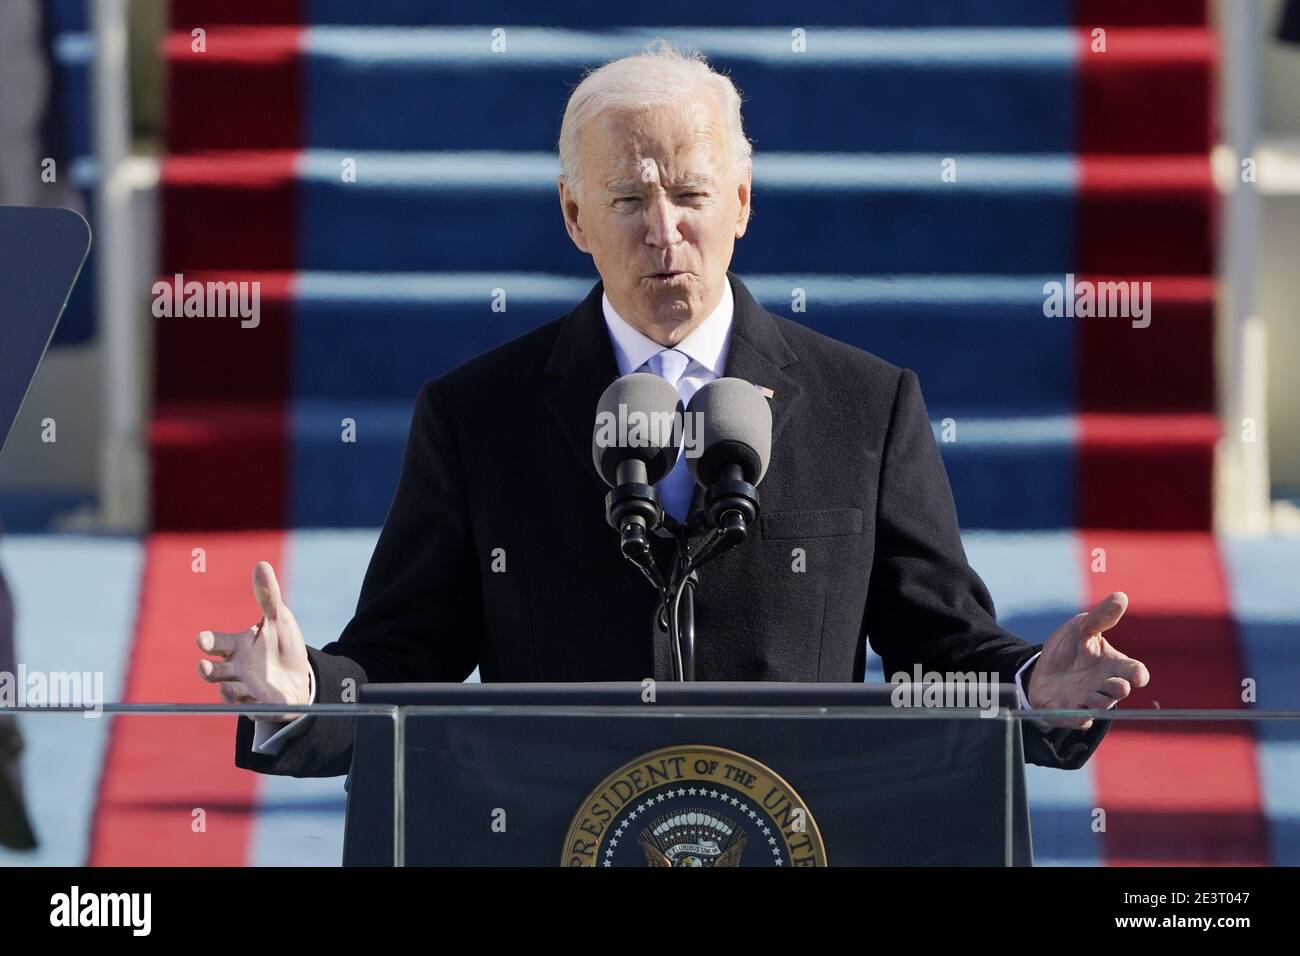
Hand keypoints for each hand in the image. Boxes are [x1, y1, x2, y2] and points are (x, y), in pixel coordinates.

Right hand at [195, 561, 310, 721]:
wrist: (299, 677)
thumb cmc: (282, 645)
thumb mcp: (280, 619)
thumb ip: (268, 596)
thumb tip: (261, 565)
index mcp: (237, 646)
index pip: (216, 643)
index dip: (208, 642)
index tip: (203, 639)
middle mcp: (235, 668)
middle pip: (212, 672)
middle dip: (207, 671)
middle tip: (204, 667)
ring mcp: (245, 689)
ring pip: (227, 693)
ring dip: (228, 690)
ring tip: (232, 687)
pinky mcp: (259, 705)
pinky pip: (250, 708)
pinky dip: (251, 706)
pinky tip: (255, 702)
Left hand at [1026, 591, 1149, 729]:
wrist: (1040, 668)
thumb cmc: (1069, 648)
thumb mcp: (1081, 628)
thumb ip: (1101, 617)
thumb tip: (1121, 596)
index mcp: (1113, 665)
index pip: (1134, 672)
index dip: (1138, 675)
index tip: (1136, 676)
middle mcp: (1104, 686)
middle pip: (1119, 691)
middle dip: (1118, 689)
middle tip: (1116, 685)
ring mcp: (1087, 700)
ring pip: (1100, 707)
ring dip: (1099, 703)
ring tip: (1092, 696)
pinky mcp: (1067, 712)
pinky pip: (1077, 720)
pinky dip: (1078, 719)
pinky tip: (1077, 716)